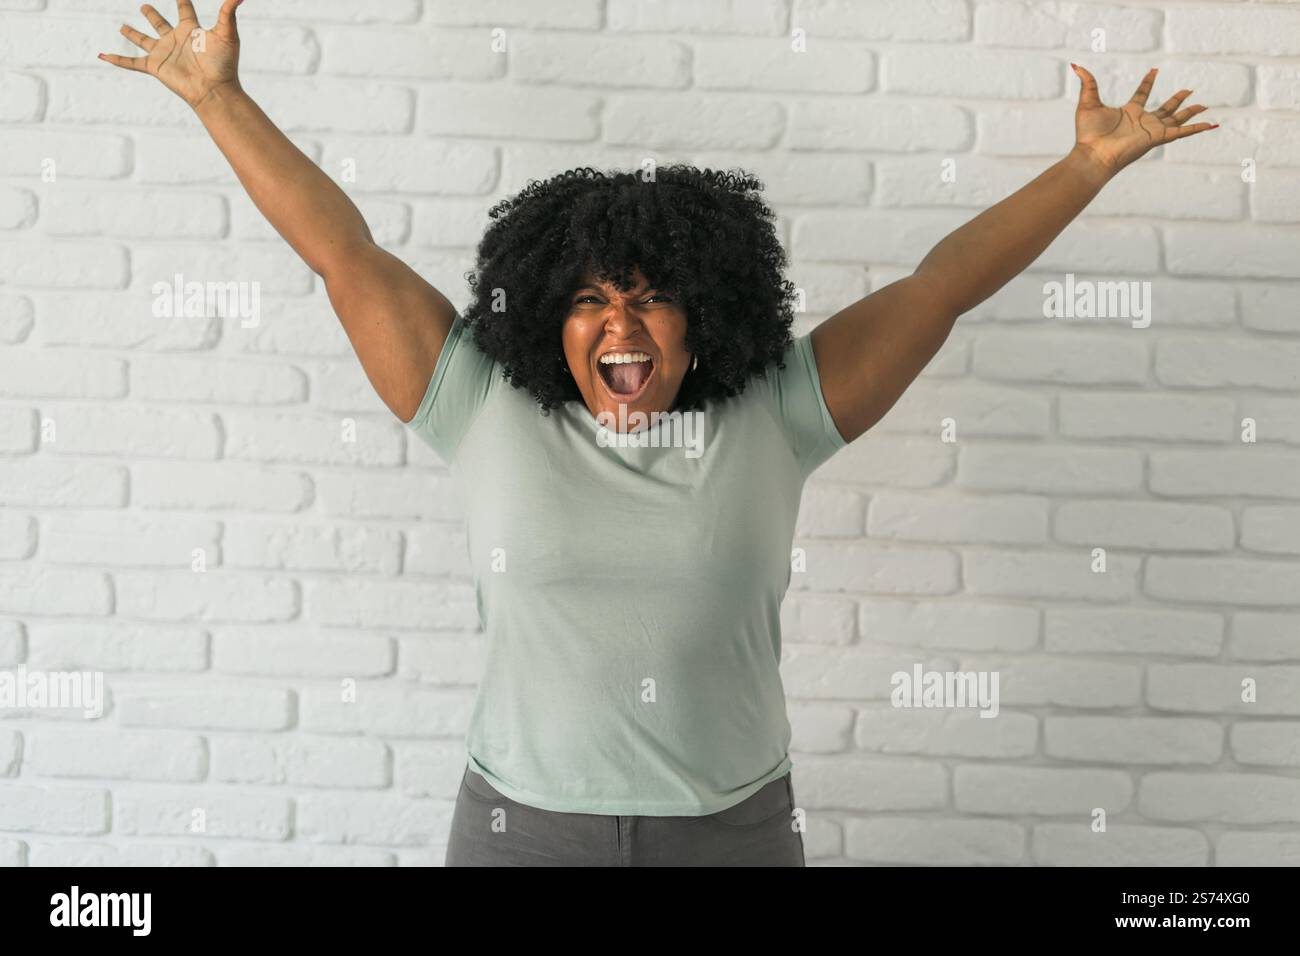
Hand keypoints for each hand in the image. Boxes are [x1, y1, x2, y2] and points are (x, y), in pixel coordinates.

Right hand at [98, 0, 243, 109]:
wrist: (215, 89)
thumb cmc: (224, 63)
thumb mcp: (227, 34)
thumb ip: (228, 12)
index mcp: (191, 30)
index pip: (184, 9)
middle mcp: (175, 40)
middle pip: (160, 23)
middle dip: (152, 15)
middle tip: (144, 6)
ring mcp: (164, 53)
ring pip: (143, 39)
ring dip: (132, 33)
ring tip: (122, 26)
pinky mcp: (155, 66)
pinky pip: (131, 62)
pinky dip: (117, 59)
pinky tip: (102, 55)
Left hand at [1069, 64, 1217, 175]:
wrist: (1092, 154)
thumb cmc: (1088, 134)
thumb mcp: (1088, 103)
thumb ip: (1088, 83)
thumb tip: (1077, 66)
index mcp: (1128, 112)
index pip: (1141, 94)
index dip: (1148, 82)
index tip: (1154, 70)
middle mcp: (1142, 121)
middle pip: (1164, 108)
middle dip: (1177, 100)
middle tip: (1189, 90)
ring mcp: (1151, 130)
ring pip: (1176, 119)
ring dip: (1190, 113)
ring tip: (1204, 106)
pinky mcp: (1157, 138)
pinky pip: (1181, 132)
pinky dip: (1196, 129)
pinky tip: (1211, 125)